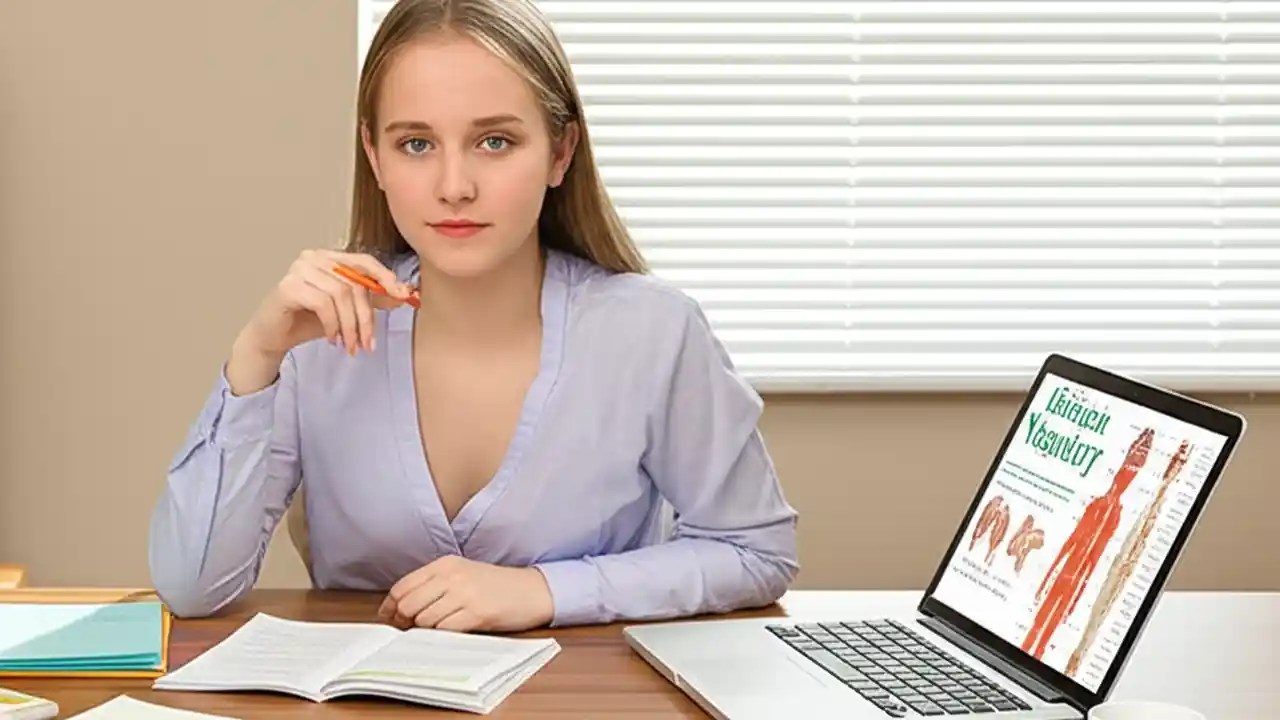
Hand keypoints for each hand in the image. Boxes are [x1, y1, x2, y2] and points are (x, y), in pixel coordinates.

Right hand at [243, 248, 414, 356]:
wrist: (273, 336)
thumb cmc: (308, 320)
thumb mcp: (347, 310)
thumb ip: (372, 299)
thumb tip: (404, 294)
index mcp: (330, 257)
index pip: (365, 261)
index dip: (386, 278)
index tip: (404, 296)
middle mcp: (314, 257)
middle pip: (355, 282)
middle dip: (366, 317)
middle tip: (368, 343)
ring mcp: (299, 268)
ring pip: (341, 294)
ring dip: (350, 326)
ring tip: (350, 345)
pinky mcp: (288, 286)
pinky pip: (323, 303)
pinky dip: (333, 325)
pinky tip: (333, 339)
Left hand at [376, 555, 554, 632]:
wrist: (531, 590)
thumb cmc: (494, 585)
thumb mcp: (461, 574)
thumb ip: (431, 585)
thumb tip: (396, 609)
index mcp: (445, 564)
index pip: (403, 586)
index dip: (390, 606)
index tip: (389, 618)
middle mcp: (452, 576)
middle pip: (408, 605)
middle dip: (404, 621)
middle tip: (410, 628)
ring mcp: (465, 594)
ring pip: (424, 620)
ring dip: (425, 630)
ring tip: (437, 628)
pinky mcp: (477, 613)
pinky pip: (445, 630)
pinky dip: (443, 635)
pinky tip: (452, 631)